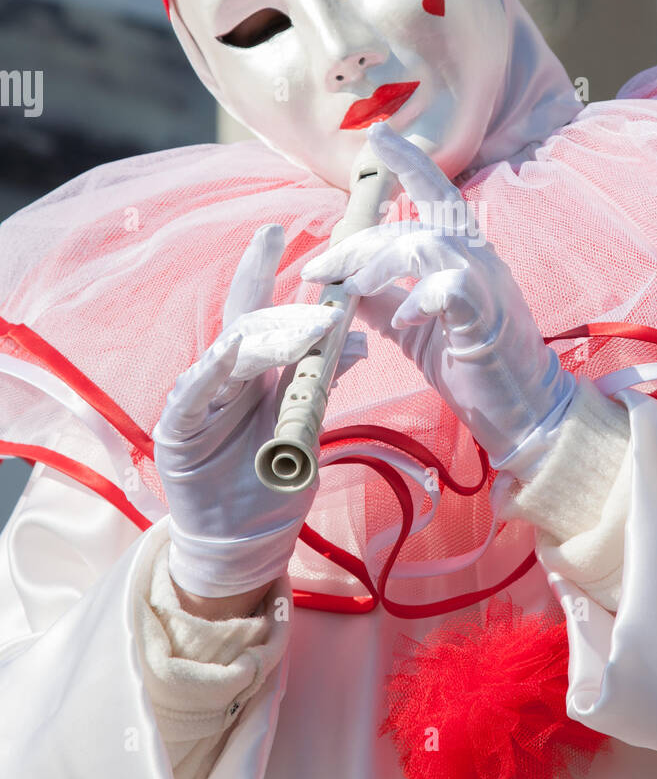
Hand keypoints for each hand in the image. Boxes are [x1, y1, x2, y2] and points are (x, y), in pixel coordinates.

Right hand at [154, 223, 364, 600]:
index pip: (264, 315)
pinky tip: (228, 351)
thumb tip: (358, 346)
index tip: (282, 232)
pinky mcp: (177, 430)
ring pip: (228, 354)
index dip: (270, 273)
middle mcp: (224, 379)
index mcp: (255, 374)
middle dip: (267, 289)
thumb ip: (319, 386)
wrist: (244, 546)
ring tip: (304, 328)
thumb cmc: (271, 487)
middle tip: (295, 265)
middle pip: (244, 322)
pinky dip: (210, 372)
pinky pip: (193, 395)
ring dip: (265, 336)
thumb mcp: (305, 430)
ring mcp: (198, 401)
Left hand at [301, 122, 574, 479]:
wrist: (525, 412)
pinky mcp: (488, 318)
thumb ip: (383, 301)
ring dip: (381, 264)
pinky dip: (420, 299)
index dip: (410, 161)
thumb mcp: (416, 329)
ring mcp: (487, 285)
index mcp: (464, 255)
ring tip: (354, 292)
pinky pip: (452, 288)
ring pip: (428, 243)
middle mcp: (479, 259)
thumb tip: (342, 283)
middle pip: (414, 223)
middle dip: (358, 243)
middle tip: (320, 270)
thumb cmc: (473, 369)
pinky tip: (403, 322)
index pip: (437, 193)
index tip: (378, 134)